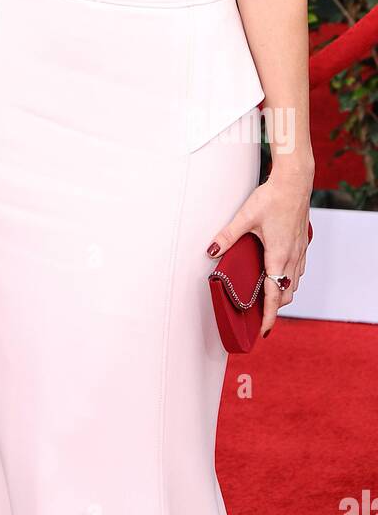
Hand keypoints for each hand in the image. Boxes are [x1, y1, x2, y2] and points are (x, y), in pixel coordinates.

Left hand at [206, 168, 312, 338]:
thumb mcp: (245, 217)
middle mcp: (292, 258)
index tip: (264, 331)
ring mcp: (300, 252)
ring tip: (267, 300)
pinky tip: (278, 275)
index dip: (269, 316)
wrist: (295, 182)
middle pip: (285, 293)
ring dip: (282, 294)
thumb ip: (228, 235)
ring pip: (294, 283)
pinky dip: (289, 280)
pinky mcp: (302, 244)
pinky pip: (298, 271)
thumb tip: (211, 250)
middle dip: (274, 308)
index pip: (274, 295)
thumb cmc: (272, 198)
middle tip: (259, 316)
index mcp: (278, 256)